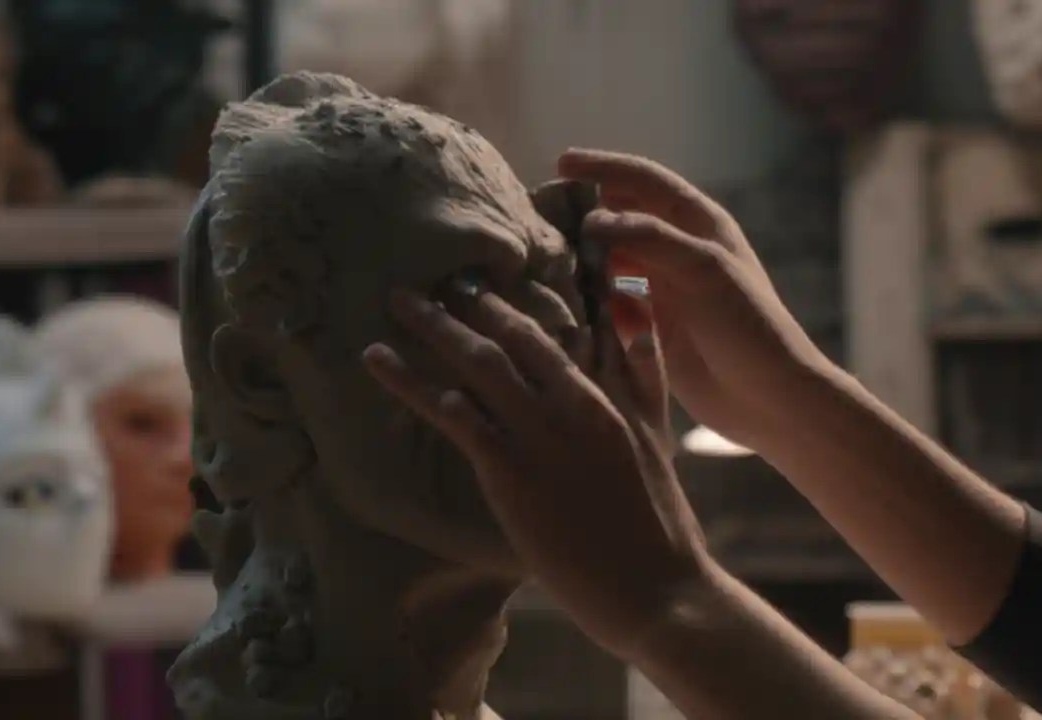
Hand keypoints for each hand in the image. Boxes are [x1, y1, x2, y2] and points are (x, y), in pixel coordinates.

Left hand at [362, 286, 707, 658]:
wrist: (659, 587)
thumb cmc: (660, 521)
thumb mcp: (658, 434)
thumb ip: (644, 376)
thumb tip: (635, 319)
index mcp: (604, 394)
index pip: (547, 334)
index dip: (502, 307)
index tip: (468, 285)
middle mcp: (570, 403)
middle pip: (506, 340)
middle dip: (459, 308)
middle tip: (414, 291)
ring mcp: (540, 435)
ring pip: (477, 366)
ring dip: (431, 331)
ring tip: (394, 305)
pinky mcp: (512, 473)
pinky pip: (457, 418)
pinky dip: (416, 387)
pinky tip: (381, 364)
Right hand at [559, 148, 829, 452]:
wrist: (769, 398)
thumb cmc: (747, 326)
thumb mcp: (704, 270)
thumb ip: (650, 238)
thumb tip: (593, 220)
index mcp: (699, 224)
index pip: (644, 180)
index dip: (604, 167)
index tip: (561, 162)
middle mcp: (679, 250)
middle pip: (622, 218)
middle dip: (584, 212)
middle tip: (540, 215)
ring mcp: (665, 289)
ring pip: (612, 261)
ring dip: (582, 258)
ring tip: (545, 258)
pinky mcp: (653, 328)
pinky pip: (612, 304)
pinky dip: (591, 300)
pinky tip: (568, 303)